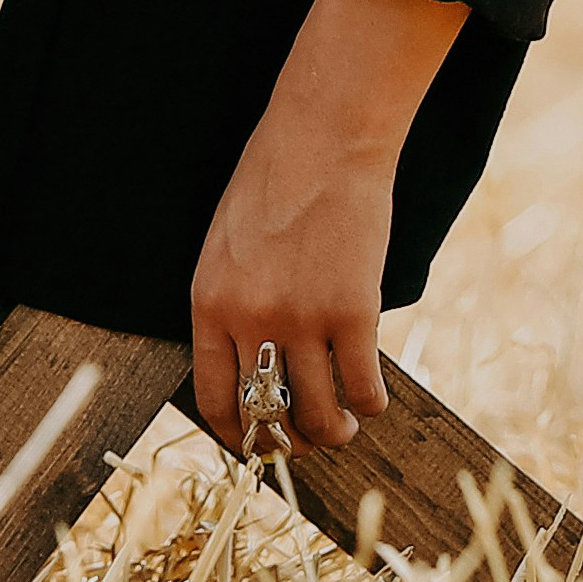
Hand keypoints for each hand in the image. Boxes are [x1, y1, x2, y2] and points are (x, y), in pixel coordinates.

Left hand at [185, 0, 469, 457]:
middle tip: (305, 442)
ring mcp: (303, 318)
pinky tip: (373, 399)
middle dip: (287, 443)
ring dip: (334, 430)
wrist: (323, 138)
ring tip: (345, 425)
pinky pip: (362, 384)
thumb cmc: (275, 181)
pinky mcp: (353, 310)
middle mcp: (250, 320)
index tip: (255, 443)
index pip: (214, 399)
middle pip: (266, 415)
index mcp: (209, 304)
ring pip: (317, 411)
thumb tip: (251, 363)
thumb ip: (231, 303)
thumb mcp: (226, 246)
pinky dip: (371, 403)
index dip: (237, 435)